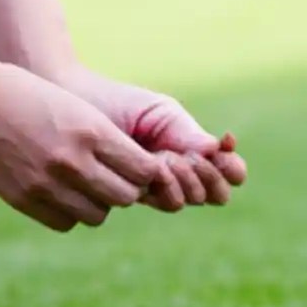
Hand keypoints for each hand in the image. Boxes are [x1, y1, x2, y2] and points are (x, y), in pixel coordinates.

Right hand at [0, 61, 165, 230]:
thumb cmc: (27, 94)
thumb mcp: (76, 108)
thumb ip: (105, 140)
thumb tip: (135, 173)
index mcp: (91, 131)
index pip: (143, 169)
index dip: (148, 172)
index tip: (142, 167)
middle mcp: (72, 160)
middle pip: (126, 197)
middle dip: (127, 189)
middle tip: (116, 178)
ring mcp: (46, 183)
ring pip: (97, 214)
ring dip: (98, 203)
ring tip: (86, 184)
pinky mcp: (23, 199)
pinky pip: (66, 222)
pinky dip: (70, 212)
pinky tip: (62, 192)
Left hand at [53, 66, 246, 207]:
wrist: (75, 105)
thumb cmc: (120, 104)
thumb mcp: (161, 114)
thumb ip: (188, 134)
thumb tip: (219, 150)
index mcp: (189, 155)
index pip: (225, 173)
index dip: (231, 168)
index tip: (225, 144)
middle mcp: (175, 177)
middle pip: (213, 195)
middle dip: (208, 176)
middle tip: (192, 156)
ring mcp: (153, 190)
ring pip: (186, 201)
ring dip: (186, 181)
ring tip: (169, 158)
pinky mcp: (130, 197)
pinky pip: (162, 201)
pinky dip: (168, 184)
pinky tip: (158, 164)